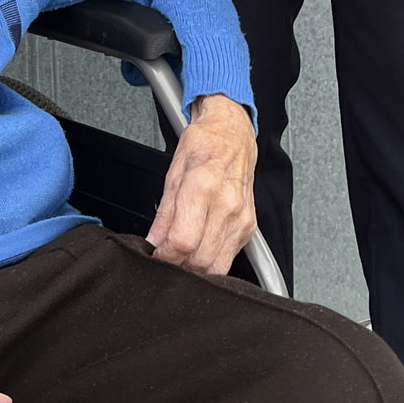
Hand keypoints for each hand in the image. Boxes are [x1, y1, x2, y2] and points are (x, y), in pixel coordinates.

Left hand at [148, 93, 257, 275]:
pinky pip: (230, 257)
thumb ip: (164, 213)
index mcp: (202, 187)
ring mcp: (241, 217)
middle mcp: (226, 204)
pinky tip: (202, 245)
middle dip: (179, 265)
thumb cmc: (204, 146)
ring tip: (183, 255)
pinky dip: (213, 259)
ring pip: (218, 266)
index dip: (165, 255)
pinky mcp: (249, 226)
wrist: (234, 135)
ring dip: (196, 268)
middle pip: (201, 259)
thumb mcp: (173, 173)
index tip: (157, 254)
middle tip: (167, 256)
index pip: (183, 241)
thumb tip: (154, 241)